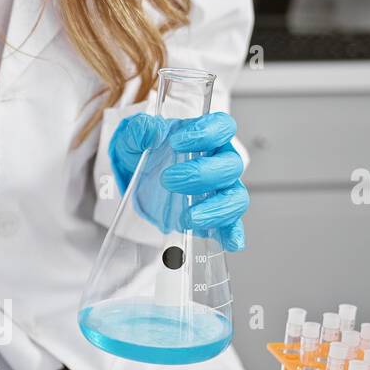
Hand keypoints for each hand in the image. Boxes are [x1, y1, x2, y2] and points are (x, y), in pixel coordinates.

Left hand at [108, 112, 248, 250]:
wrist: (135, 180)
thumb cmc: (144, 153)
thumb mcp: (133, 138)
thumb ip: (140, 130)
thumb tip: (152, 130)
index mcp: (206, 136)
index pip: (222, 127)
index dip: (206, 133)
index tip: (178, 142)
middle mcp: (219, 162)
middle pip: (230, 165)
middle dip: (201, 174)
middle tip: (168, 180)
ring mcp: (220, 190)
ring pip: (235, 197)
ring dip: (215, 208)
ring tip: (187, 217)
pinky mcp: (215, 215)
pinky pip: (232, 225)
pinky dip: (232, 234)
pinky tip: (229, 242)